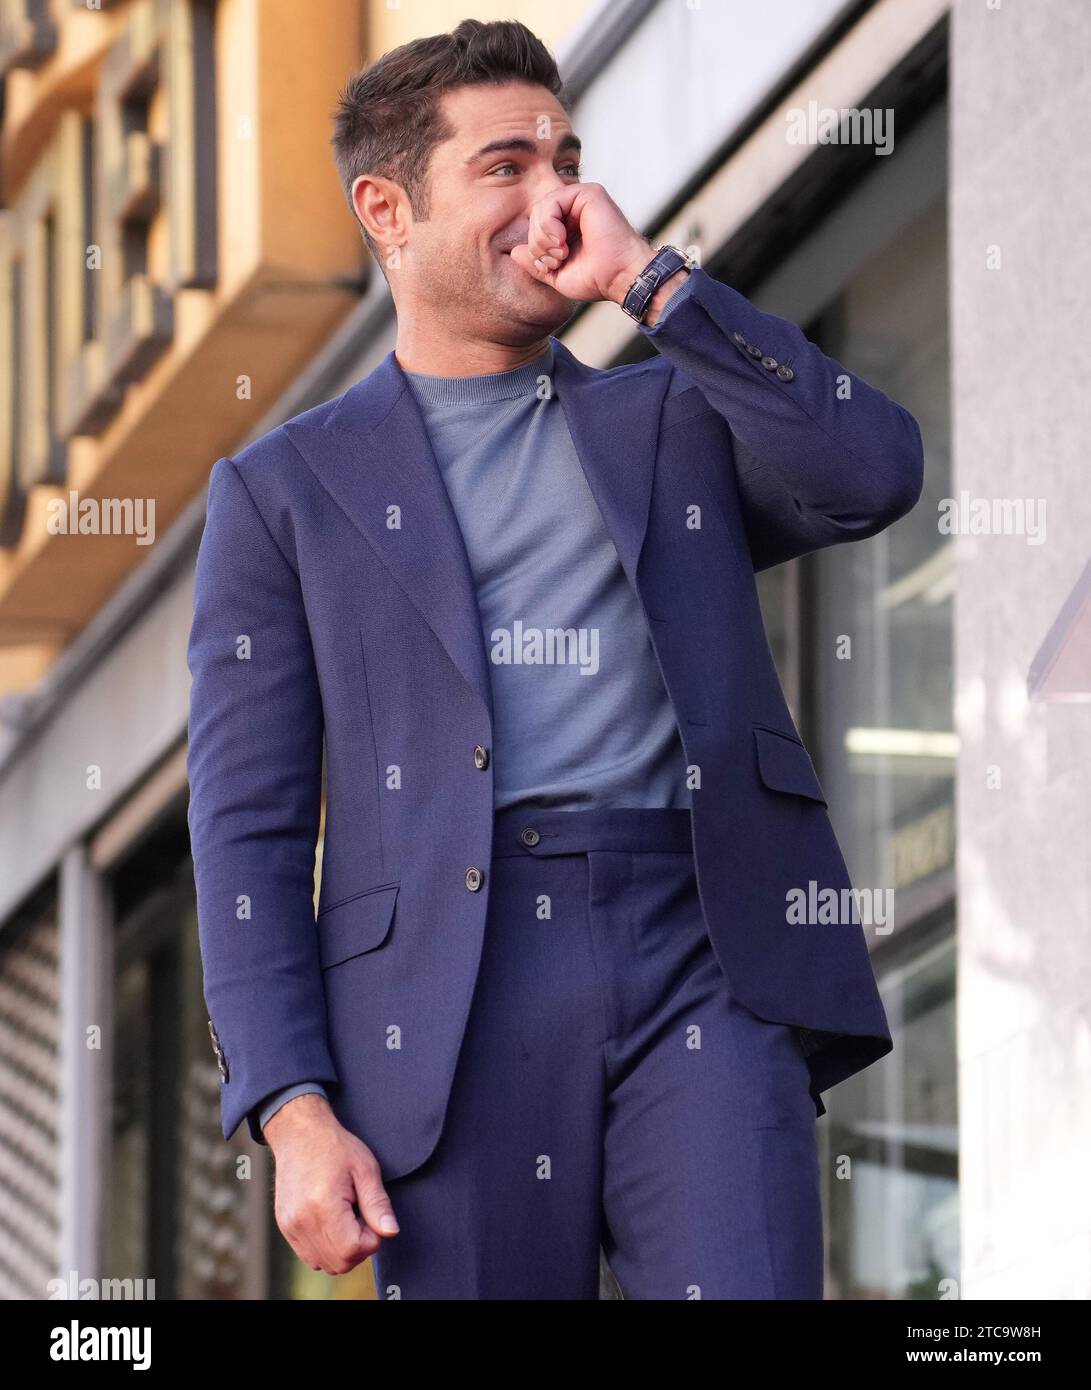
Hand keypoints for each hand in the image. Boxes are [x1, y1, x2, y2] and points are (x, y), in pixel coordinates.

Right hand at [266, 1093, 398, 1275]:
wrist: (299, 1134)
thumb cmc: (335, 1147)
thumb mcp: (365, 1168)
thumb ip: (378, 1204)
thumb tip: (391, 1232)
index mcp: (323, 1205)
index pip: (353, 1249)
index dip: (372, 1238)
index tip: (372, 1215)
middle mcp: (302, 1221)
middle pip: (340, 1263)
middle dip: (359, 1247)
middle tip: (360, 1214)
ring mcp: (290, 1227)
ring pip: (325, 1264)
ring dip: (342, 1250)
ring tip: (346, 1216)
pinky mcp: (285, 1228)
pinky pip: (310, 1256)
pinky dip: (326, 1248)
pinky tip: (332, 1221)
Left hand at [508, 181, 653, 305]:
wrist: (620, 278)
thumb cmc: (596, 279)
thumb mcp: (557, 274)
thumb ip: (536, 262)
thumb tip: (514, 252)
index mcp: (570, 225)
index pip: (537, 226)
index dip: (535, 247)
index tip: (548, 267)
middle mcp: (577, 209)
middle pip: (536, 215)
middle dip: (537, 242)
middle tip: (553, 260)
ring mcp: (583, 199)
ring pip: (541, 207)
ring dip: (542, 235)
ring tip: (559, 253)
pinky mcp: (588, 193)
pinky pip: (552, 200)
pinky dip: (549, 223)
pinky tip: (561, 240)